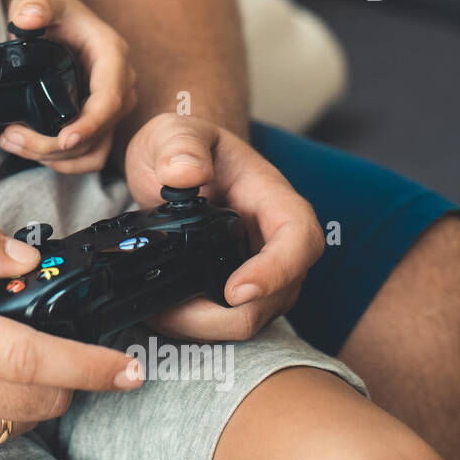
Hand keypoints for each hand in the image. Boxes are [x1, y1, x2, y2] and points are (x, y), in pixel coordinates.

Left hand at [0, 0, 136, 172]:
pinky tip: (32, 152)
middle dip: (55, 145)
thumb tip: (29, 17)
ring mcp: (111, 104)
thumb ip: (36, 4)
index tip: (63, 139)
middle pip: (99, 130)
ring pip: (94, 148)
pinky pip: (91, 152)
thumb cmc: (50, 5)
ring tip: (12, 143)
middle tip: (10, 138)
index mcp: (112, 55)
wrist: (54, 13)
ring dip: (55, 157)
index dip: (90, 124)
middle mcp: (120, 83)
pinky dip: (63, 160)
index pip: (110, 99)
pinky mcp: (98, 119)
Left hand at [125, 112, 325, 340]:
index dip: (276, 271)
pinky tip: (163, 315)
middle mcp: (274, 239)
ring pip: (254, 316)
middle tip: (174, 313)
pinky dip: (197, 327)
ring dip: (208, 327)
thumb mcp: (173, 132)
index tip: (236, 291)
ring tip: (161, 314)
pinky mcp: (238, 288)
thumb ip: (179, 145)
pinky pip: (229, 321)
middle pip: (280, 293)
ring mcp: (261, 268)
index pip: (299, 239)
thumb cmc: (180, 146)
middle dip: (230, 314)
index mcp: (272, 199)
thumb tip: (185, 173)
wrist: (168, 164)